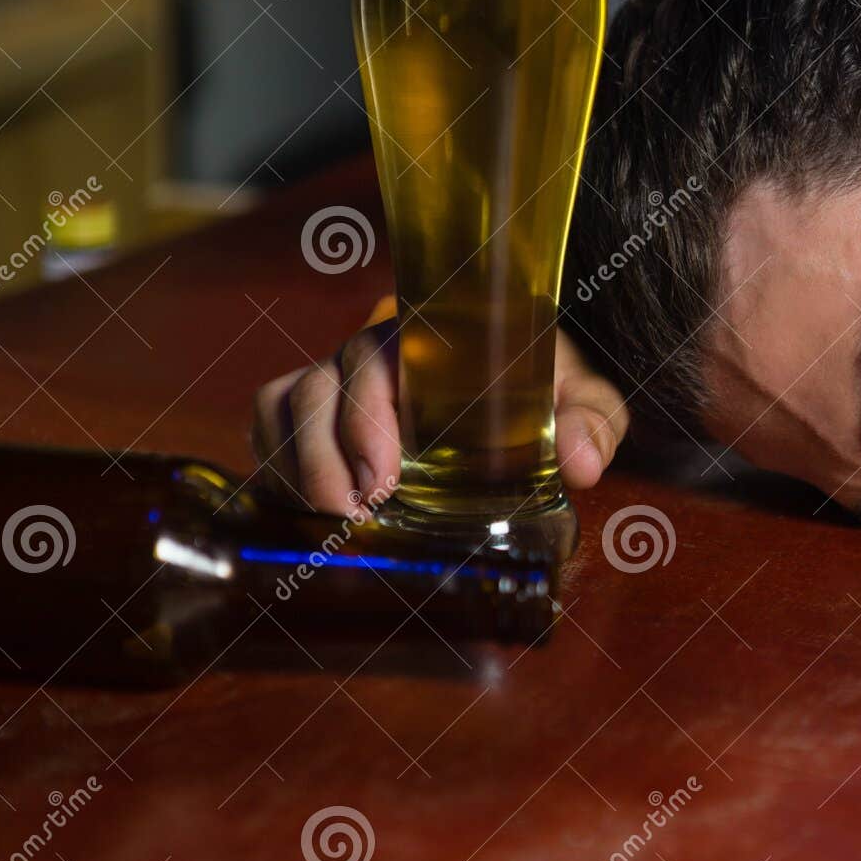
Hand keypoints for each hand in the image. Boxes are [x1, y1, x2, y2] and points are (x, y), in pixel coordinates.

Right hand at [251, 309, 630, 514]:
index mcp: (434, 337)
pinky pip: (269, 424)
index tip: (383, 479)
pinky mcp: (315, 415)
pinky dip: (274, 464)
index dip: (367, 414)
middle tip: (359, 514)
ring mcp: (339, 382)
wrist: (527, 396)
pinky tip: (303, 511)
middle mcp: (376, 354)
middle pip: (320, 386)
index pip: (378, 353)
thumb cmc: (547, 391)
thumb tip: (582, 465)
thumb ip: (591, 422)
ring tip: (336, 523)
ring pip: (286, 405)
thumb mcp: (583, 400)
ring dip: (299, 467)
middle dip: (329, 456)